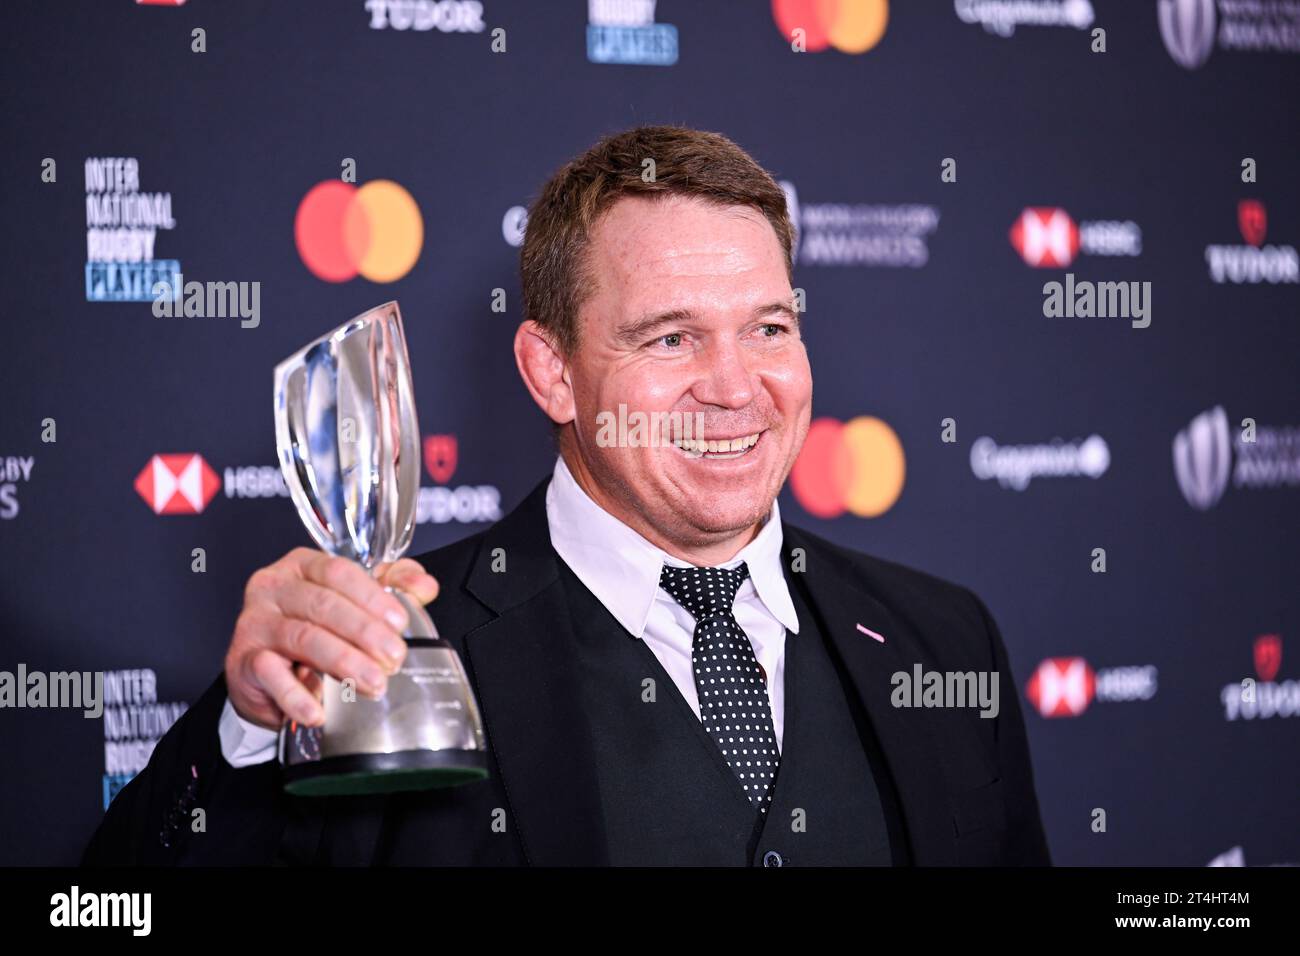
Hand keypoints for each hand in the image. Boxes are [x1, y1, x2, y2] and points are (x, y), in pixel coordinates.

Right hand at [224, 548, 438, 729]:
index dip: (372, 596)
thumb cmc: (311, 630)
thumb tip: (425, 586)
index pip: (339, 572)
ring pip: (303, 637)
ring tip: (373, 683)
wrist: (263, 674)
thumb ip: (391, 587)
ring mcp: (255, 622)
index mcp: (302, 566)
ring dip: (344, 662)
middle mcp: (274, 587)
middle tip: (394, 658)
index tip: (400, 621)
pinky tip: (319, 709)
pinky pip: (270, 674)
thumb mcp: (351, 603)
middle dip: (365, 633)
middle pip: (323, 604)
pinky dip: (297, 695)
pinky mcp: (243, 659)